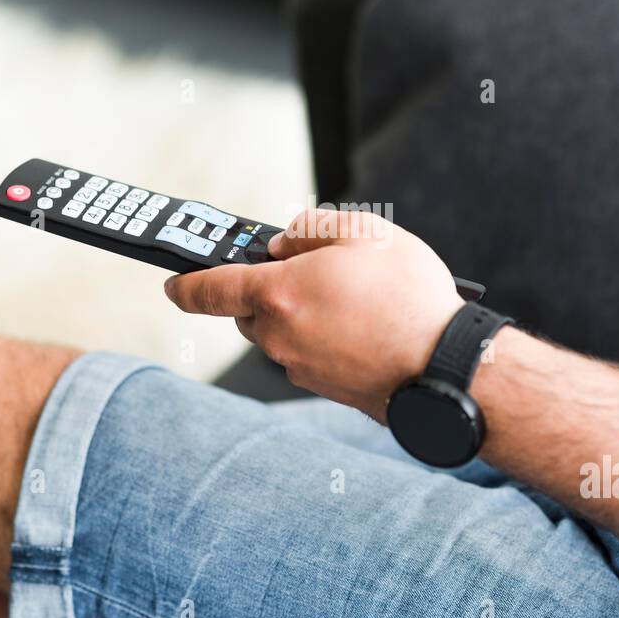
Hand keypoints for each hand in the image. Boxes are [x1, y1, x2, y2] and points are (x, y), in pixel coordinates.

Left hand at [164, 209, 463, 420]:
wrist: (444, 368)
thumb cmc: (407, 297)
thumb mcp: (363, 233)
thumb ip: (311, 228)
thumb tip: (283, 244)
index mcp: (277, 293)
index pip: (210, 289)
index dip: (186, 284)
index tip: (174, 282)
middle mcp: (280, 336)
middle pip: (251, 311)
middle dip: (269, 291)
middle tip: (314, 270)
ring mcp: (302, 367)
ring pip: (284, 333)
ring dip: (304, 315)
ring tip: (357, 298)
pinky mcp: (327, 389)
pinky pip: (312, 354)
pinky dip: (327, 339)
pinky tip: (368, 327)